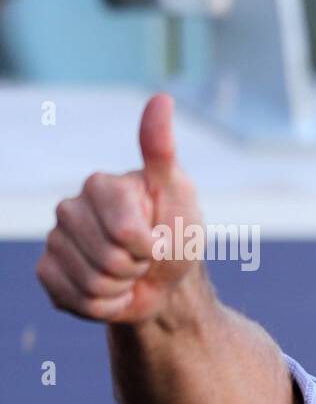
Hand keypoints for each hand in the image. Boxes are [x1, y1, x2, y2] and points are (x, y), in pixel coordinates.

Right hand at [36, 92, 205, 323]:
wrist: (164, 282)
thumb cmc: (175, 235)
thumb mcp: (179, 195)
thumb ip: (162, 152)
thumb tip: (161, 99)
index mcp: (101, 186)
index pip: (126, 234)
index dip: (151, 247)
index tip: (159, 238)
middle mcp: (71, 208)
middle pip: (107, 259)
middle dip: (136, 268)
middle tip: (144, 259)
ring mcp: (56, 240)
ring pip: (91, 282)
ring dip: (121, 288)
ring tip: (130, 274)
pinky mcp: (48, 271)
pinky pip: (71, 298)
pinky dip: (101, 305)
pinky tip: (110, 289)